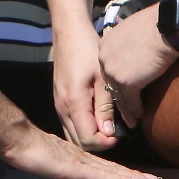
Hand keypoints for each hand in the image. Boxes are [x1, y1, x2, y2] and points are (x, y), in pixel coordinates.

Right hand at [0, 120, 158, 178]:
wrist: (17, 138)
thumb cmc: (26, 146)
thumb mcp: (46, 155)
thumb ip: (59, 159)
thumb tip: (66, 165)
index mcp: (77, 157)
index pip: (105, 166)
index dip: (122, 172)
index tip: (138, 177)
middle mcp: (83, 159)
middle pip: (112, 170)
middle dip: (133, 176)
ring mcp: (80, 162)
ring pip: (111, 172)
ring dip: (130, 178)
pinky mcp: (75, 168)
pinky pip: (101, 176)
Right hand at [53, 32, 120, 152]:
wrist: (69, 33)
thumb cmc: (88, 51)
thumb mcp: (102, 78)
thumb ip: (105, 107)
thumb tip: (109, 133)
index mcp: (73, 103)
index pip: (87, 139)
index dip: (105, 143)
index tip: (120, 135)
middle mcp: (62, 109)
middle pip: (78, 142)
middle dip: (98, 144)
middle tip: (116, 135)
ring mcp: (58, 106)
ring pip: (72, 136)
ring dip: (90, 138)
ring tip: (109, 130)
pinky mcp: (59, 102)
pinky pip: (69, 126)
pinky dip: (83, 130)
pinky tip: (97, 122)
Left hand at [96, 6, 178, 127]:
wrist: (166, 28)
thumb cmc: (156, 24)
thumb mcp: (133, 29)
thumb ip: (128, 41)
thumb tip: (135, 47)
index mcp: (105, 44)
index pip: (108, 66)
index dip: (116, 78)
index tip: (123, 87)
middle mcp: (104, 58)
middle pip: (110, 82)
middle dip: (118, 96)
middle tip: (124, 109)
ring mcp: (113, 71)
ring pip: (118, 95)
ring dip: (126, 109)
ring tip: (132, 119)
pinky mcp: (126, 83)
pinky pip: (130, 101)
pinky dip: (136, 109)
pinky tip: (141, 115)